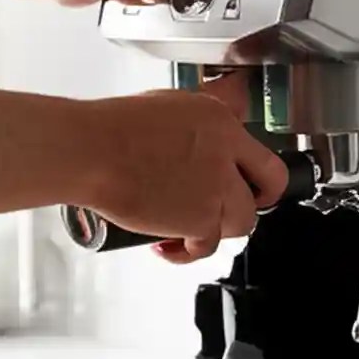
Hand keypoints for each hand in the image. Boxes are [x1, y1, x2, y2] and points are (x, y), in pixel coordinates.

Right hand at [85, 77, 286, 263]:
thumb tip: (214, 129)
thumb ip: (201, 123)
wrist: (93, 152)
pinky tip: (168, 245)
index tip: (252, 190)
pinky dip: (186, 251)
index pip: (265, 158)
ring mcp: (216, 189)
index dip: (262, 181)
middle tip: (220, 213)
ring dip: (213, 230)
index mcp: (221, 122)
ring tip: (185, 229)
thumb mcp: (169, 106)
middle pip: (263, 195)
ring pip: (239, 224)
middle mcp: (226, 155)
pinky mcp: (199, 220)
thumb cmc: (113, 129)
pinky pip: (205, 247)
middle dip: (243, 208)